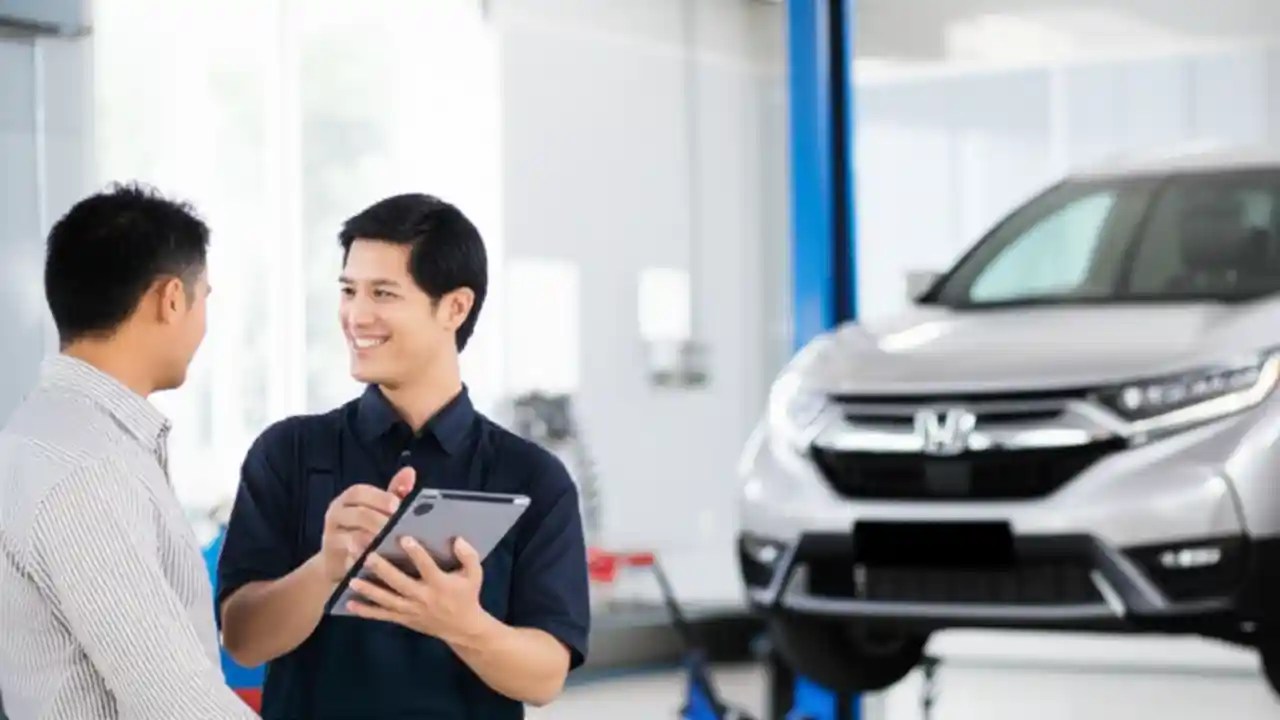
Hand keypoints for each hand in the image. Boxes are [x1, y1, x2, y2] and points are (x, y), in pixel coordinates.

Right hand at [318, 466, 416, 583]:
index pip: (359, 492)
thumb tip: (409, 472)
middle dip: (380, 520)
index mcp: (348, 499)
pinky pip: (347, 556)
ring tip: (389, 543)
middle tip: (397, 528)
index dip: (379, 497)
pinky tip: (375, 557)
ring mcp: (331, 535)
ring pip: (352, 536)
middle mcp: (336, 513)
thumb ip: (393, 493)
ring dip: (372, 540)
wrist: (338, 561)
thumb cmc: (363, 529)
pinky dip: (362, 556)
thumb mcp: (378, 509)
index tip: (397, 505)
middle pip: (358, 513)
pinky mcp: (332, 556)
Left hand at [345, 536, 487, 644]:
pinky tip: (350, 603)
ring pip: (386, 599)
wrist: (462, 628)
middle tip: (366, 555)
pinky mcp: (403, 618)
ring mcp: (410, 610)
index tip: (403, 538)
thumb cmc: (466, 596)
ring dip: (369, 589)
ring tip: (352, 579)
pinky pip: (382, 615)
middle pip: (399, 582)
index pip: (426, 566)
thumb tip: (457, 539)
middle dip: (382, 569)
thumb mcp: (475, 575)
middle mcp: (423, 597)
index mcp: (440, 584)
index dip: (416, 553)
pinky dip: (366, 610)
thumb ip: (468, 556)